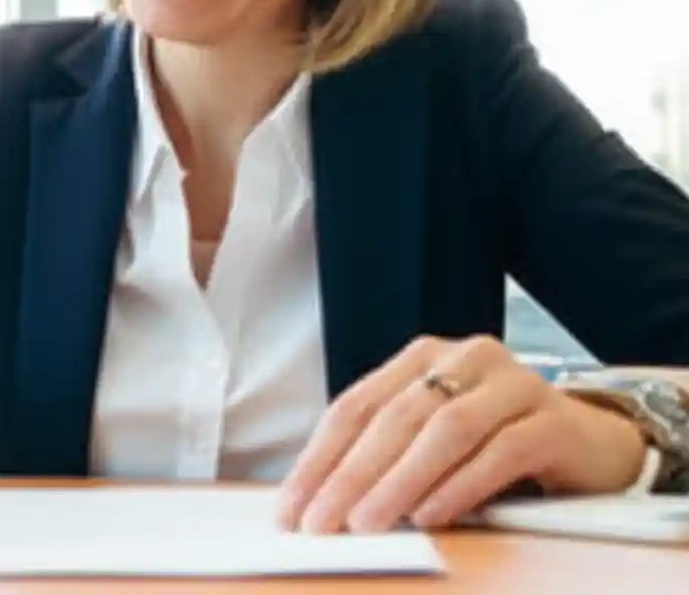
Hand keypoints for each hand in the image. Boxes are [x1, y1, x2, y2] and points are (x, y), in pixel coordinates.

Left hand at [276, 335, 645, 532]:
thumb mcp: (430, 440)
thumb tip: (319, 503)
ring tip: (368, 523)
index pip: (356, 406)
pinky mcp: (554, 421)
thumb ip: (383, 456)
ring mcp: (514, 384)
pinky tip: (430, 515)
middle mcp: (465, 359)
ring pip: (446, 430)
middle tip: (322, 522)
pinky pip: (500, 452)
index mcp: (422, 358)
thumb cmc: (493, 442)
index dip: (319, 458)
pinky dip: (459, 486)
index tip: (292, 507)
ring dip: (400, 481)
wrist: (588, 444)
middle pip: (396, 417)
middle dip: (352, 474)